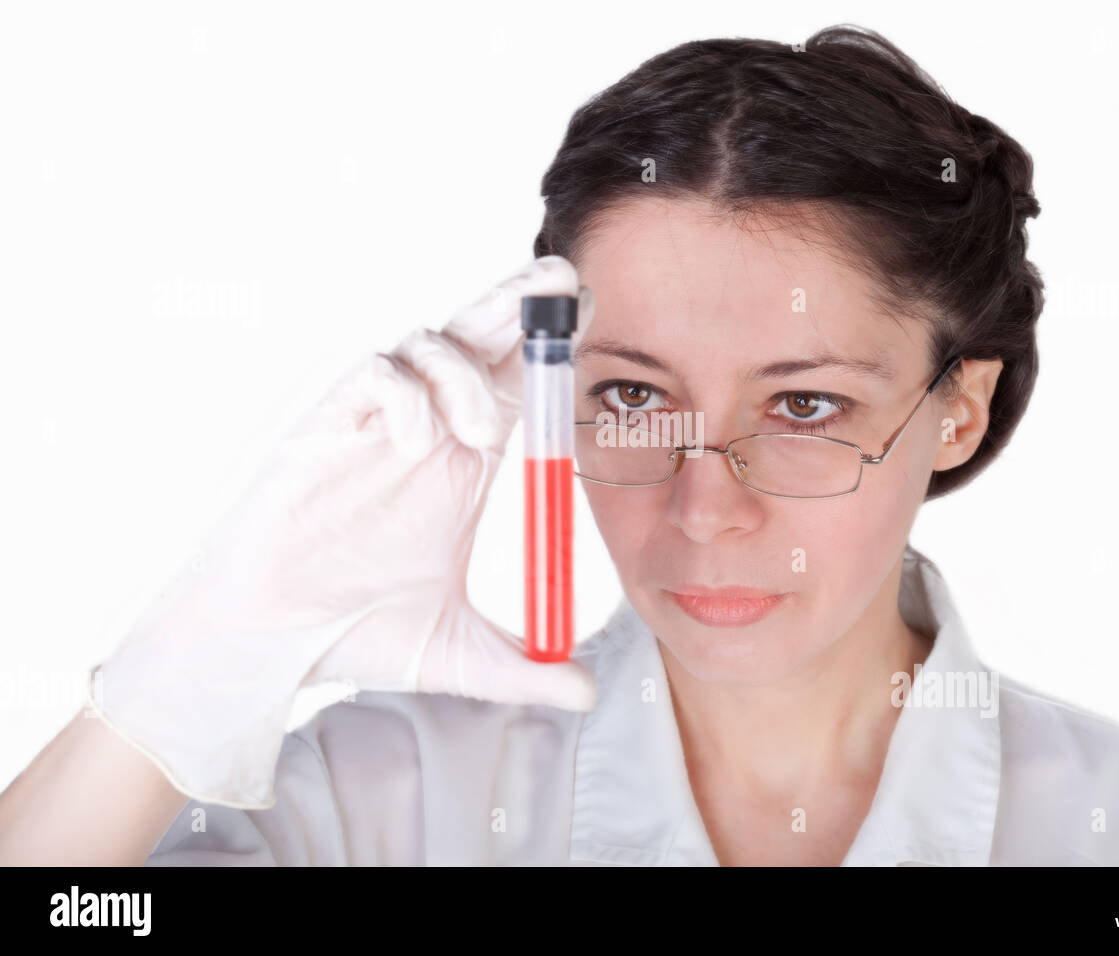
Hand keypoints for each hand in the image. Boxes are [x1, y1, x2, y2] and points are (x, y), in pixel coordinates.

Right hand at [87, 256, 596, 808]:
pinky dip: (406, 394)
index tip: (601, 324)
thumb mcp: (459, 653)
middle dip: (523, 304)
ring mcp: (377, 424)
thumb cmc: (355, 634)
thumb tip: (588, 695)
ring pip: (430, 344)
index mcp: (465, 465)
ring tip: (479, 436)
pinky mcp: (327, 424)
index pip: (520, 387)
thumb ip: (524, 669)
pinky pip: (373, 376)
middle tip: (567, 282)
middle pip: (481, 340)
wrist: (271, 643)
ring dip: (464, 373)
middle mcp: (428, 431)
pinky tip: (418, 443)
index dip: (556, 353)